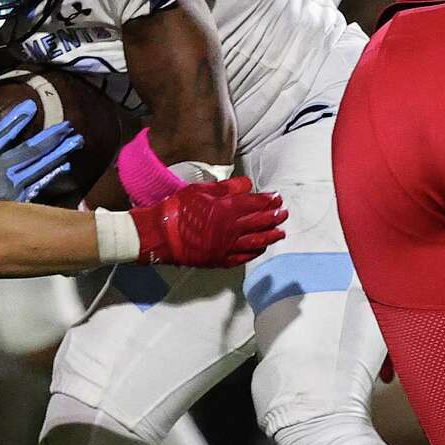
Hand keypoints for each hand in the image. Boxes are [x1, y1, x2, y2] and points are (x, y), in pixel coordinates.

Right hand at [0, 94, 83, 202]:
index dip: (15, 120)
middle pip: (27, 151)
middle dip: (50, 137)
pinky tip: (66, 164)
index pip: (0, 136)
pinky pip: (39, 185)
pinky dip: (52, 174)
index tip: (32, 106)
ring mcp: (8, 190)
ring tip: (76, 141)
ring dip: (59, 153)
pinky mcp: (18, 203)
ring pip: (38, 167)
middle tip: (68, 125)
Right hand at [129, 176, 286, 267]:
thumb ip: (226, 187)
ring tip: (280, 233)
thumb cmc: (178, 208)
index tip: (278, 198)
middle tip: (284, 214)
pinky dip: (254, 252)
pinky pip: (243, 257)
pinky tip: (261, 248)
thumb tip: (248, 184)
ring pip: (255, 242)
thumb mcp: (200, 190)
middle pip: (259, 223)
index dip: (268, 201)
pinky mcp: (219, 260)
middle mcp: (231, 229)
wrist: (160, 234)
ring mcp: (226, 247)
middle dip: (274, 218)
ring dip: (270, 236)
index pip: (255, 204)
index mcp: (226, 209)